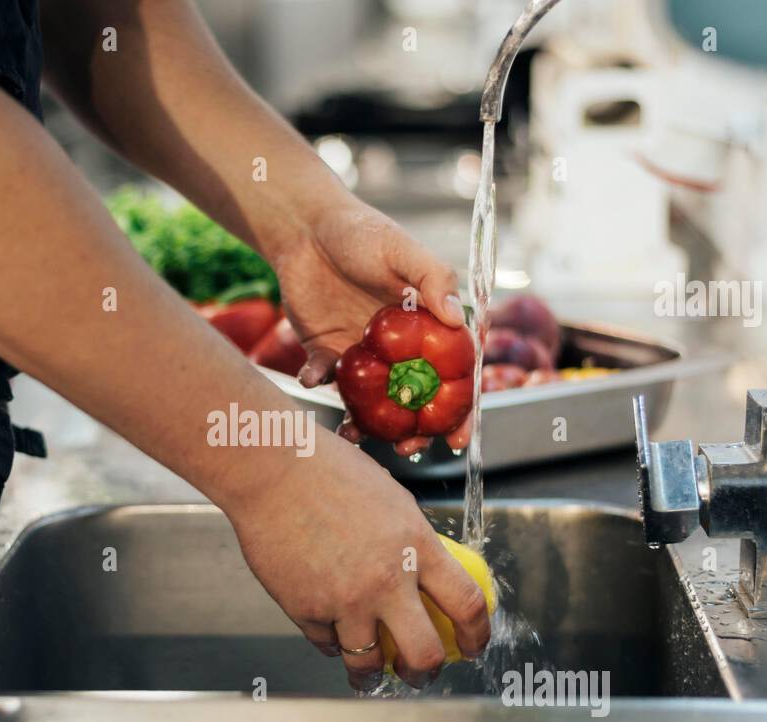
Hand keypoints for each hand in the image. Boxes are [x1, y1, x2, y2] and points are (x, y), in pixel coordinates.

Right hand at [224, 429, 490, 689]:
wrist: (272, 470)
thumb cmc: (328, 471)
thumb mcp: (391, 500)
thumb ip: (410, 540)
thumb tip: (424, 571)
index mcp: (415, 545)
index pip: (466, 603)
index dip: (477, 634)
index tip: (472, 646)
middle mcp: (385, 579)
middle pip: (423, 652)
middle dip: (425, 672)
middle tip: (420, 673)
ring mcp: (344, 599)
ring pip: (368, 663)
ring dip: (372, 675)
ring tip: (370, 674)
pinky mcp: (306, 608)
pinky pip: (325, 643)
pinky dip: (331, 644)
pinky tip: (331, 635)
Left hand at [268, 196, 471, 455]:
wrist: (305, 228)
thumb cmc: (361, 232)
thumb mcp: (402, 249)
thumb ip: (433, 279)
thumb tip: (455, 318)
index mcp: (425, 326)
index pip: (453, 375)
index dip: (460, 410)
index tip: (459, 439)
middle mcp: (397, 347)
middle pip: (413, 400)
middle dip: (414, 431)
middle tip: (408, 449)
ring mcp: (362, 353)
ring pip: (370, 401)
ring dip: (365, 423)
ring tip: (356, 435)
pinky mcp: (326, 351)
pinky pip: (326, 378)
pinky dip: (319, 382)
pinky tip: (314, 377)